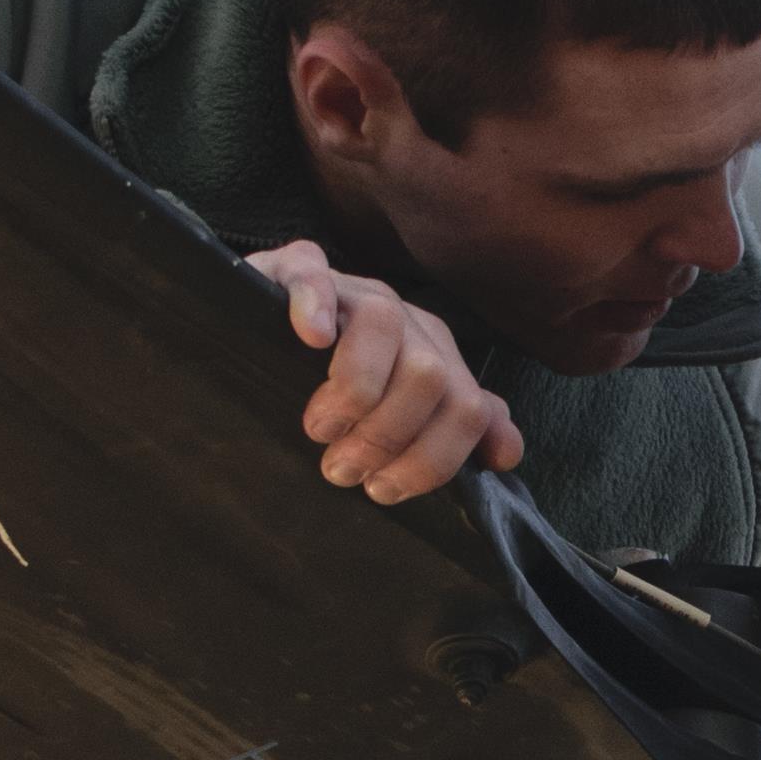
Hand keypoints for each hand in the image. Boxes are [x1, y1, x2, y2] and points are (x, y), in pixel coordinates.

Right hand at [247, 236, 522, 501]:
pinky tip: (309, 339)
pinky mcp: (296, 271)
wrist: (254, 342)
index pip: (468, 410)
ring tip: (319, 429)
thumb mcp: (397, 423)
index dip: (429, 461)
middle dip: (385, 436)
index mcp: (435, 356)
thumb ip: (456, 432)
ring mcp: (352, 291)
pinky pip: (313, 274)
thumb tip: (505, 454)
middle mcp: (403, 320)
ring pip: (384, 324)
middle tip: (341, 467)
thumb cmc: (328, 398)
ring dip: (352, 389)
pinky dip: (315, 306)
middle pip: (429, 375)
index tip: (381, 488)